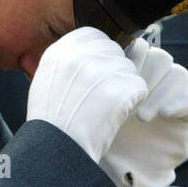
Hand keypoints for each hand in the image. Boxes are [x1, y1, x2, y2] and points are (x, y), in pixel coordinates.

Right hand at [26, 27, 147, 162]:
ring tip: (103, 109)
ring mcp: (102, 70)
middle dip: (114, 71)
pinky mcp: (122, 88)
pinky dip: (133, 103)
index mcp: (60, 51)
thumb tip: (94, 48)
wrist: (58, 151)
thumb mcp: (47, 80)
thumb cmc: (53, 122)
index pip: (94, 35)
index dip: (100, 55)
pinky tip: (114, 116)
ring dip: (123, 88)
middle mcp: (80, 55)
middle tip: (101, 97)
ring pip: (129, 69)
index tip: (96, 75)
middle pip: (115, 50)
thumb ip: (68, 60)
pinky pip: (140, 87)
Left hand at [100, 40, 187, 186]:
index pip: (139, 49)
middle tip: (129, 98)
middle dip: (144, 75)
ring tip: (141, 116)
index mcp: (134, 71)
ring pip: (178, 73)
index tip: (115, 74)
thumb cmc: (104, 138)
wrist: (125, 170)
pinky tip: (164, 114)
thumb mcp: (94, 111)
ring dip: (160, 91)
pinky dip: (183, 101)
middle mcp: (157, 79)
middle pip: (160, 58)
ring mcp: (177, 93)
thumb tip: (90, 56)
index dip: (130, 57)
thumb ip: (96, 86)